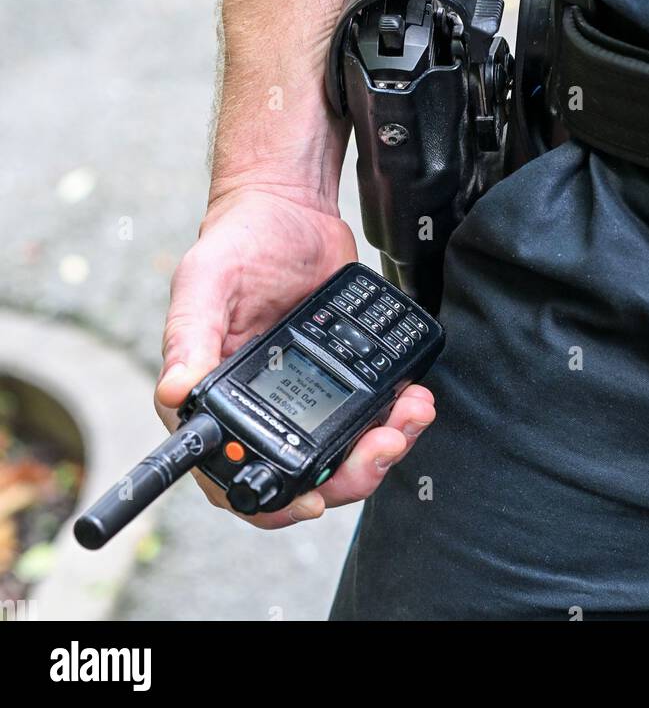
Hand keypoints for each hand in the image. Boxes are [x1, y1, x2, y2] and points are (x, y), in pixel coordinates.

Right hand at [155, 186, 435, 527]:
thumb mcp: (205, 283)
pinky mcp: (343, 375)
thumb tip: (175, 392)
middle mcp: (260, 407)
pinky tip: (414, 399)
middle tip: (383, 446)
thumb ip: (190, 336)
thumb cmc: (237, 242)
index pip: (233, 476)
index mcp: (215, 399)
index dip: (271, 502)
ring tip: (410, 415)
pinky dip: (397, 417)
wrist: (290, 206)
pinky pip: (372, 415)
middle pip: (304, 476)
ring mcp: (306, 394)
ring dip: (383, 447)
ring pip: (345, 453)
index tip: (311, 500)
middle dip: (350, 475)